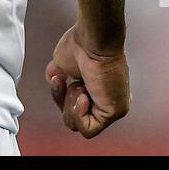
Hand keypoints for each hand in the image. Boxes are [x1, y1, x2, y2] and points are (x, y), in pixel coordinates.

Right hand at [45, 24, 129, 138]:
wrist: (92, 40)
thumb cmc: (81, 44)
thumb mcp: (62, 63)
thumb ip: (59, 76)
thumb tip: (53, 80)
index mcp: (96, 89)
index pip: (72, 107)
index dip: (61, 97)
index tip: (60, 78)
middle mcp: (106, 99)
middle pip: (73, 118)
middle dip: (64, 101)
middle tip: (68, 83)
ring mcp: (112, 107)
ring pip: (79, 126)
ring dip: (71, 105)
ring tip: (79, 86)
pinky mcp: (115, 112)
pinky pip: (88, 130)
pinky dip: (79, 115)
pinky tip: (83, 96)